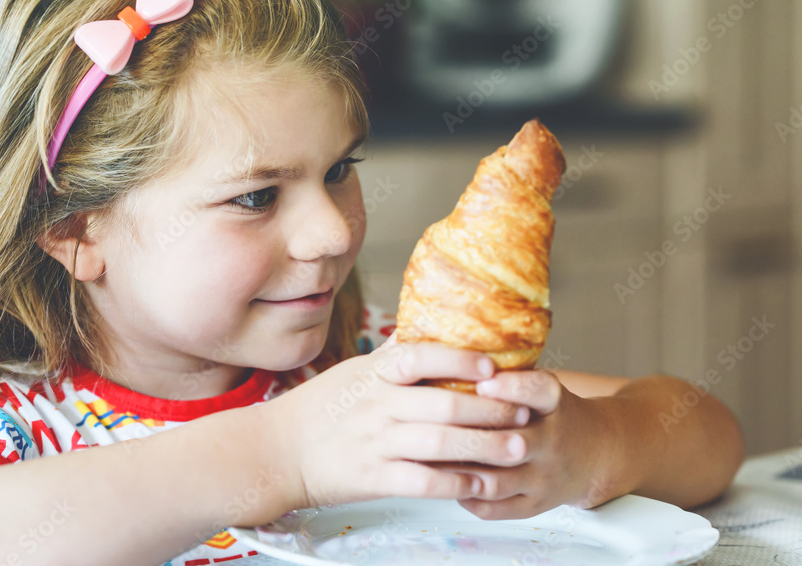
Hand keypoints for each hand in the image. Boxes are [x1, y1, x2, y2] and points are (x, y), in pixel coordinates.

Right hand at [275, 332, 535, 509]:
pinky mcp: (373, 479)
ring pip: (439, 443)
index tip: (494, 366)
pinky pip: (421, 481)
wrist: (277, 452)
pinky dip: (454, 483)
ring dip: (484, 447)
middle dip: (490, 409)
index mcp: (375, 374)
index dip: (460, 360)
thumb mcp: (356, 370)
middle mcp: (377, 405)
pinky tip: (480, 483)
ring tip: (518, 447)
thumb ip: (396, 352)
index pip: (420, 356)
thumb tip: (431, 318)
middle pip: (443, 404)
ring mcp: (375, 443)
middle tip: (524, 413)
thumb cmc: (323, 407)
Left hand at [431, 369, 630, 519]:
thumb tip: (447, 353)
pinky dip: (466, 498)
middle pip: (512, 443)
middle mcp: (553, 441)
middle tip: (431, 427)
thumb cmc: (553, 412)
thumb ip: (507, 375)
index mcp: (555, 403)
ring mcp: (544, 477)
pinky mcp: (534, 505)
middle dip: (471, 437)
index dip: (511, 387)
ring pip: (496, 481)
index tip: (482, 382)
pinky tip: (446, 482)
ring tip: (428, 460)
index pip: (539, 391)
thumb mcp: (542, 386)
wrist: (596, 453)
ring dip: (460, 472)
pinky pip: (495, 509)